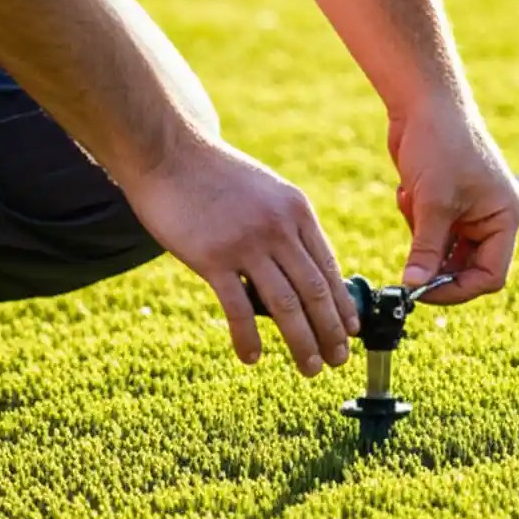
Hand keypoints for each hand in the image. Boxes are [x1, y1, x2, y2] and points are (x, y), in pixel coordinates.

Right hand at [120, 136, 359, 375]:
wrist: (167, 151)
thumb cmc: (213, 175)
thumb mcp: (264, 191)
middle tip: (338, 360)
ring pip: (286, 305)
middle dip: (330, 332)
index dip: (342, 305)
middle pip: (315, 291)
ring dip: (302, 342)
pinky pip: (237, 307)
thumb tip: (300, 269)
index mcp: (296, 211)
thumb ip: (284, 225)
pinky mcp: (212, 258)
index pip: (328, 267)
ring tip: (309, 367)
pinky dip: (249, 338)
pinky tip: (253, 357)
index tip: (350, 331)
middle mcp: (279, 228)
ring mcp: (247, 243)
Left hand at [389, 95, 518, 303]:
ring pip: (443, 250)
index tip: (422, 291)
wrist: (423, 100)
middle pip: (466, 267)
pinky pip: (429, 231)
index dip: (457, 289)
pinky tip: (408, 190)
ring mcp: (470, 210)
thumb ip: (426, 250)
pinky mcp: (447, 202)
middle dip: (434, 261)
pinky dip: (414, 218)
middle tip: (408, 260)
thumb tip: (412, 287)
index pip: (491, 275)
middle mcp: (492, 218)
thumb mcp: (433, 203)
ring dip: (420, 236)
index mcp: (505, 218)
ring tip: (413, 200)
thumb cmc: (440, 143)